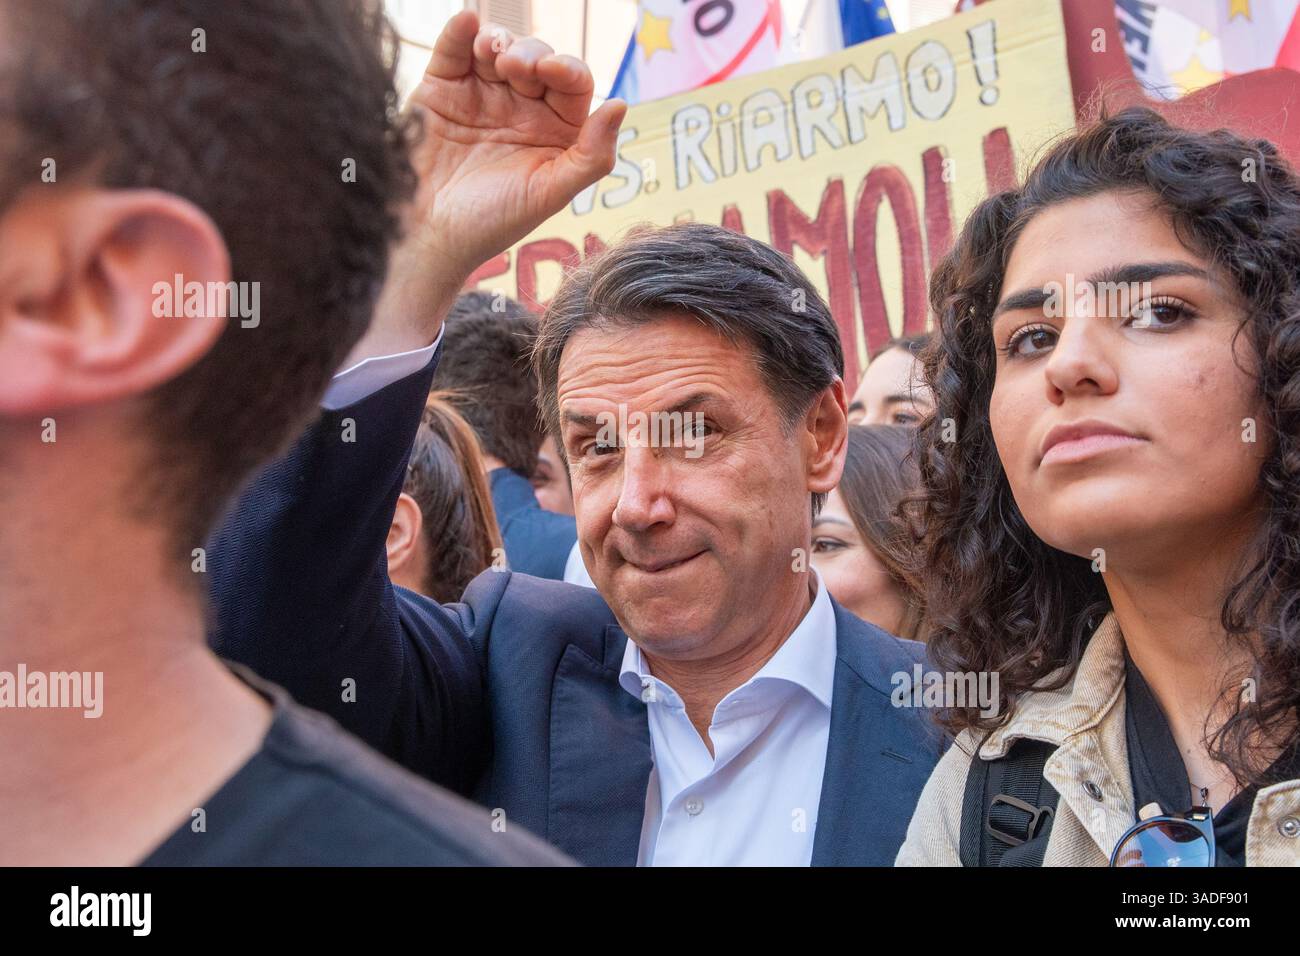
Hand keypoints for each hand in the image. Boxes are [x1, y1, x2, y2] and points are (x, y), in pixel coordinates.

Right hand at [357, 10, 625, 362]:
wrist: (425, 235)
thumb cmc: (491, 222)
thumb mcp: (549, 193)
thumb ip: (591, 155)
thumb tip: (621, 104)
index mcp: (553, 131)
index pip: (572, 85)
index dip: (567, 69)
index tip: (553, 72)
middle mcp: (520, 108)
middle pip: (537, 58)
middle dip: (532, 55)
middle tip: (516, 70)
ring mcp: (479, 94)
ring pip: (498, 47)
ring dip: (500, 41)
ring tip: (493, 56)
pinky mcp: (440, 88)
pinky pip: (453, 49)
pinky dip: (461, 29)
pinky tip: (468, 22)